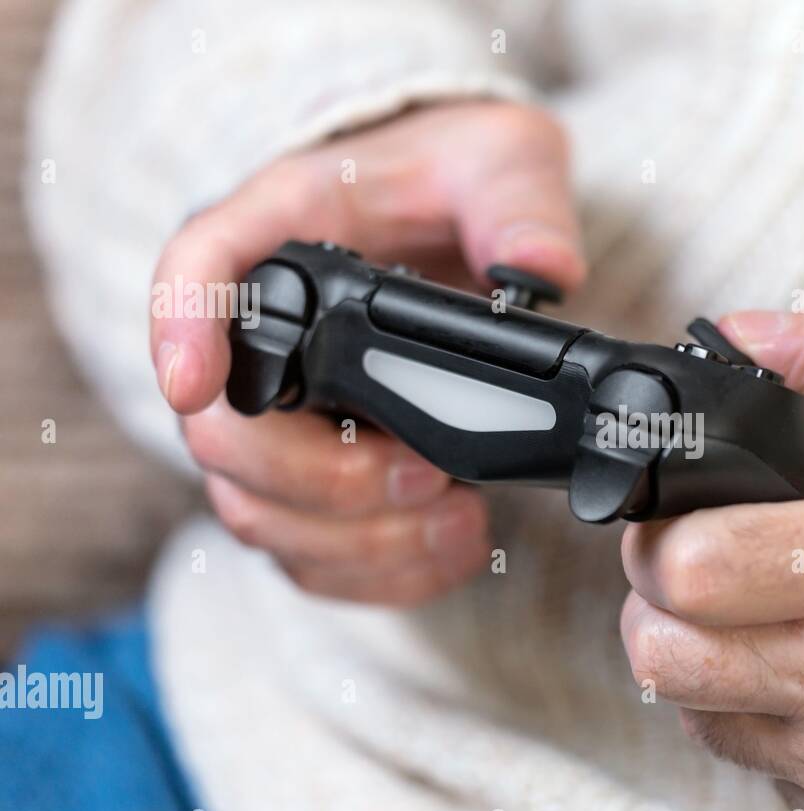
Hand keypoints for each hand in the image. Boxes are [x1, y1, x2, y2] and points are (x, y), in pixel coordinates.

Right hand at [151, 102, 584, 604]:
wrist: (463, 225)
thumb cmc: (461, 181)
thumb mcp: (502, 159)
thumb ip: (517, 203)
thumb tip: (540, 268)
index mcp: (284, 236)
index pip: (197, 277)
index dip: (180, 332)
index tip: (192, 382)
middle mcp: (265, 339)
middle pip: (224, 436)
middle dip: (322, 478)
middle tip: (428, 474)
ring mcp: (284, 423)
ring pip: (259, 514)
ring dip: (355, 541)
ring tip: (458, 521)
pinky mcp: (319, 485)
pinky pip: (311, 558)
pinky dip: (376, 575)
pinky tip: (453, 548)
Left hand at [619, 297, 803, 810]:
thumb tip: (748, 333)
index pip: (686, 568)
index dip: (662, 537)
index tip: (686, 521)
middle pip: (663, 652)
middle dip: (664, 605)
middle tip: (714, 575)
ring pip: (700, 718)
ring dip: (714, 668)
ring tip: (783, 627)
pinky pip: (769, 776)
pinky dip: (778, 731)